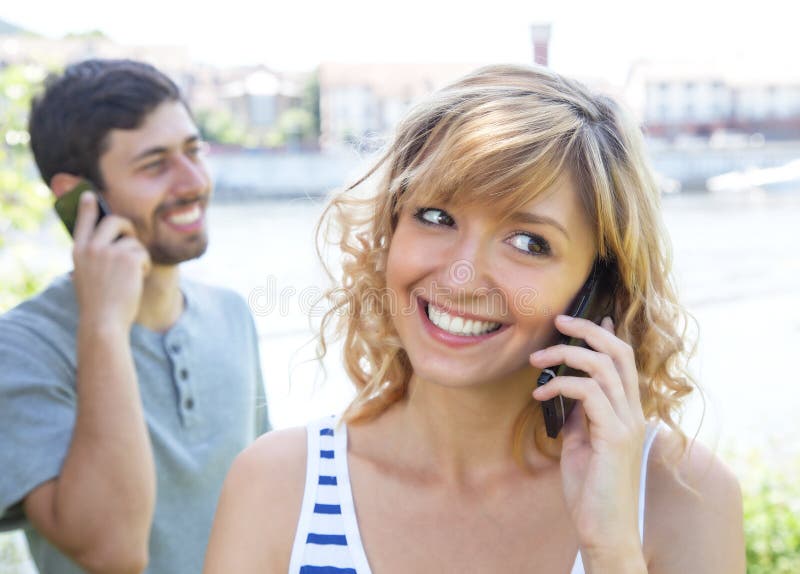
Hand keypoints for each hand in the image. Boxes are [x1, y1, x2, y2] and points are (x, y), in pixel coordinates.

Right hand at [72, 192, 150, 328]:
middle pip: (114, 221)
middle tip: (133, 238)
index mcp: (78, 252)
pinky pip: (143, 253)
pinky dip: (144, 266)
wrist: (103, 321)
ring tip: (132, 276)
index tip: (89, 195)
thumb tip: (112, 242)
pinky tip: (137, 279)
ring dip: (138, 256)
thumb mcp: (86, 276)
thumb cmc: (98, 304)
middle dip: (127, 227)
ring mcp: (109, 251)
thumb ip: (93, 257)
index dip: (88, 207)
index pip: (84, 222)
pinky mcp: (128, 257)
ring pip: (133, 241)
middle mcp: (91, 247)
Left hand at [530, 315, 645, 565]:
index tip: (580, 319)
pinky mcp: (615, 436)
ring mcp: (628, 423)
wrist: (604, 529)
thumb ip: (580, 415)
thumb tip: (566, 390)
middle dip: (588, 330)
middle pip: (619, 352)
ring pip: (603, 366)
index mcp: (627, 412)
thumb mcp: (581, 443)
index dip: (605, 334)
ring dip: (566, 355)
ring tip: (536, 360)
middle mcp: (634, 412)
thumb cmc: (591, 489)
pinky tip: (541, 393)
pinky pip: (589, 393)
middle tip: (558, 321)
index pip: (623, 361)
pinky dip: (561, 385)